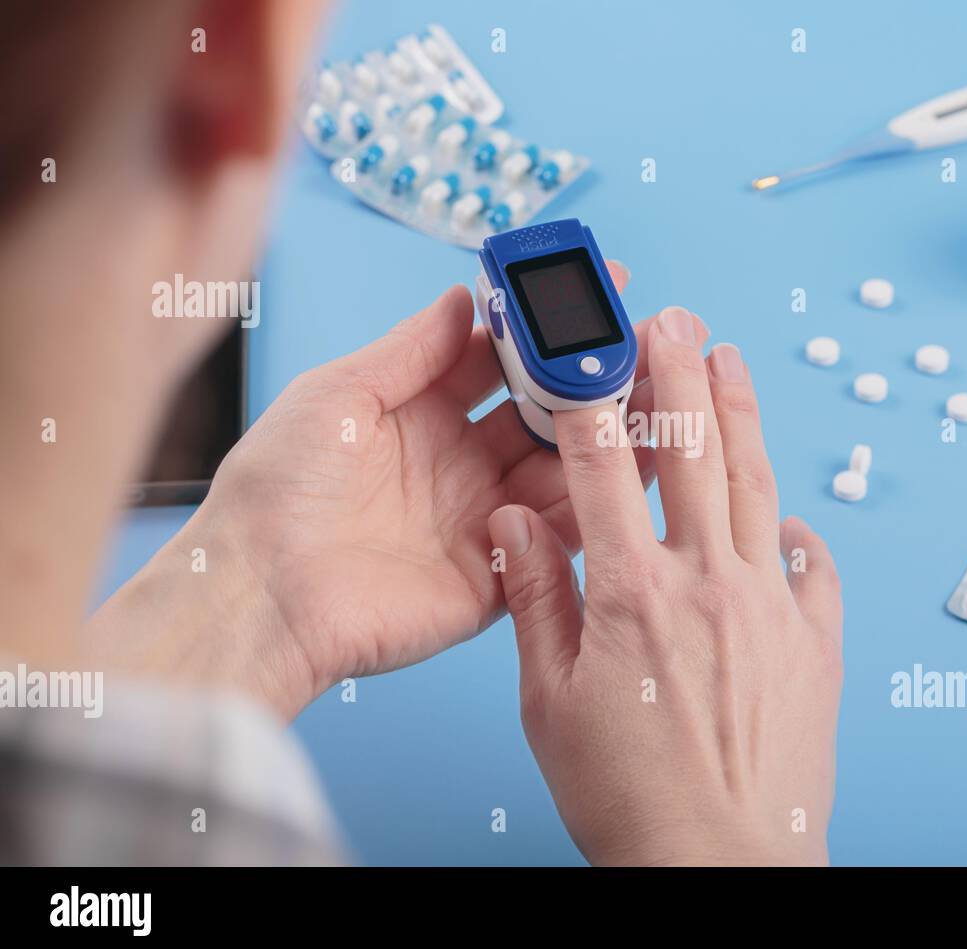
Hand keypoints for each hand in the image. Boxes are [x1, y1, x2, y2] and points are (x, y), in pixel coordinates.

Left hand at [87, 265, 653, 719]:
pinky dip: (601, 501)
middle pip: (546, 412)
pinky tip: (642, 466)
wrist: (259, 596)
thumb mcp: (337, 396)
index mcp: (419, 413)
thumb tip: (463, 298)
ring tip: (664, 394)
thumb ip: (409, 351)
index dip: (546, 326)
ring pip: (566, 468)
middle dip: (596, 377)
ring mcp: (483, 516)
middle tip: (651, 343)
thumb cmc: (276, 492)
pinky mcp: (498, 573)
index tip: (593, 290)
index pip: (501, 359)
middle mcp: (460, 462)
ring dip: (613, 434)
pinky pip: (561, 534)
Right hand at [488, 306, 843, 865]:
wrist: (720, 865)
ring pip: (756, 484)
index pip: (601, 465)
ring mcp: (772, 606)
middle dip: (676, 371)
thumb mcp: (549, 703)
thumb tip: (514, 522)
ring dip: (741, 414)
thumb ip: (535, 599)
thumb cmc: (628, 796)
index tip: (588, 342)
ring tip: (730, 360)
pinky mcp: (817, 640)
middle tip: (671, 315)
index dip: (592, 392)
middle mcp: (708, 582)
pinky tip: (786, 508)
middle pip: (690, 450)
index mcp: (631, 593)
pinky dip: (797, 527)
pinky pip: (815, 565)